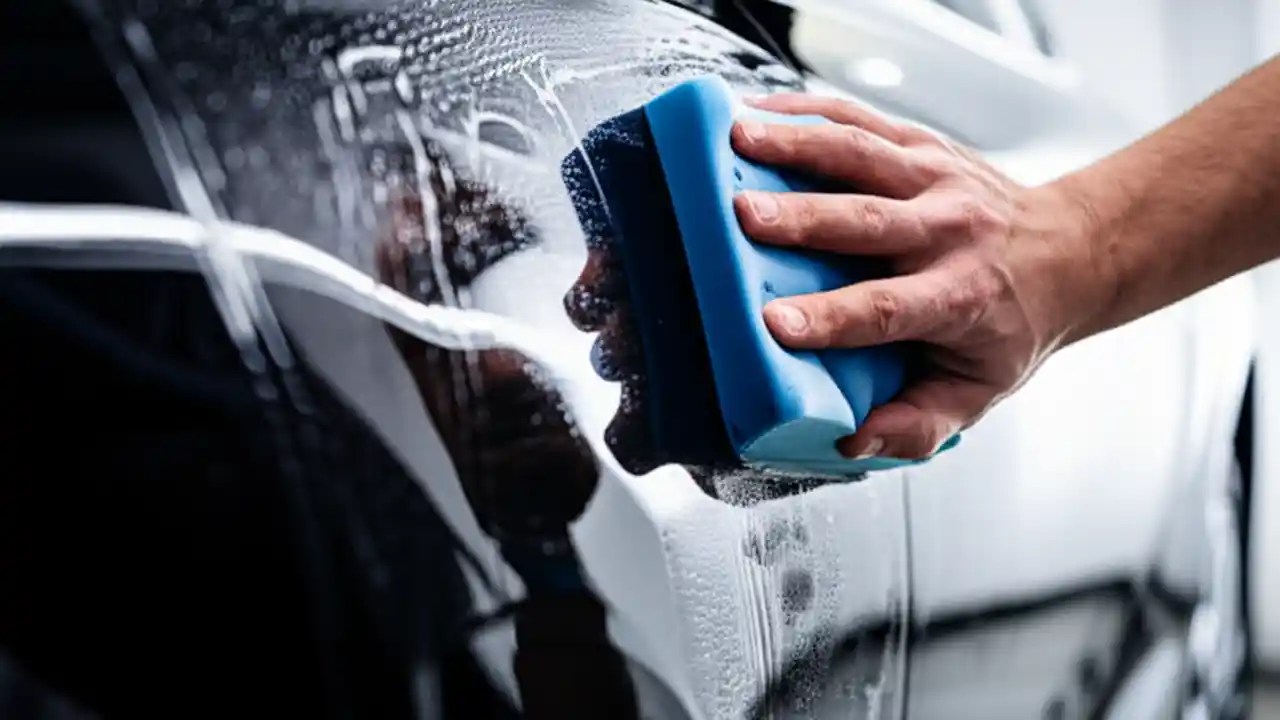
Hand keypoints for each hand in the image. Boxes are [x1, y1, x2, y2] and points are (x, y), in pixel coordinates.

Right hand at [731, 93, 1112, 459]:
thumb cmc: (1010, 325)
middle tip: (742, 214)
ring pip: (860, 153)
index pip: (887, 309)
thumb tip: (854, 442)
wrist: (1068, 251)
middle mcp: (948, 231)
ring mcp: (935, 179)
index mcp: (958, 298)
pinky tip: (760, 108)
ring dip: (796, 143)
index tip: (777, 323)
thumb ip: (918, 424)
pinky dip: (808, 110)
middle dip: (802, 217)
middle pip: (868, 221)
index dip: (831, 318)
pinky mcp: (922, 144)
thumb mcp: (979, 390)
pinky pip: (861, 119)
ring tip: (738, 138)